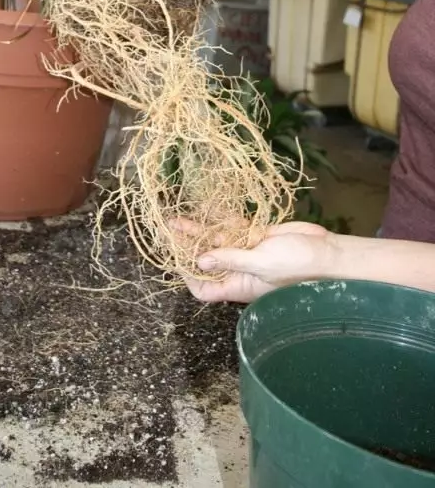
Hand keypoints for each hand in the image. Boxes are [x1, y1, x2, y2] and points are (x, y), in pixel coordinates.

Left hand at [182, 221, 336, 303]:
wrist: (327, 253)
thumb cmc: (297, 267)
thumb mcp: (261, 264)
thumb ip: (231, 260)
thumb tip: (200, 261)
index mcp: (238, 286)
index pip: (204, 289)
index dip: (189, 276)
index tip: (175, 259)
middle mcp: (239, 270)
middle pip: (206, 260)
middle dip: (188, 246)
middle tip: (170, 230)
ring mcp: (248, 252)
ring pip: (218, 241)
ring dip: (200, 230)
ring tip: (179, 218)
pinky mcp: (258, 235)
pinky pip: (235, 227)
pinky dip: (221, 218)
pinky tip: (205, 208)